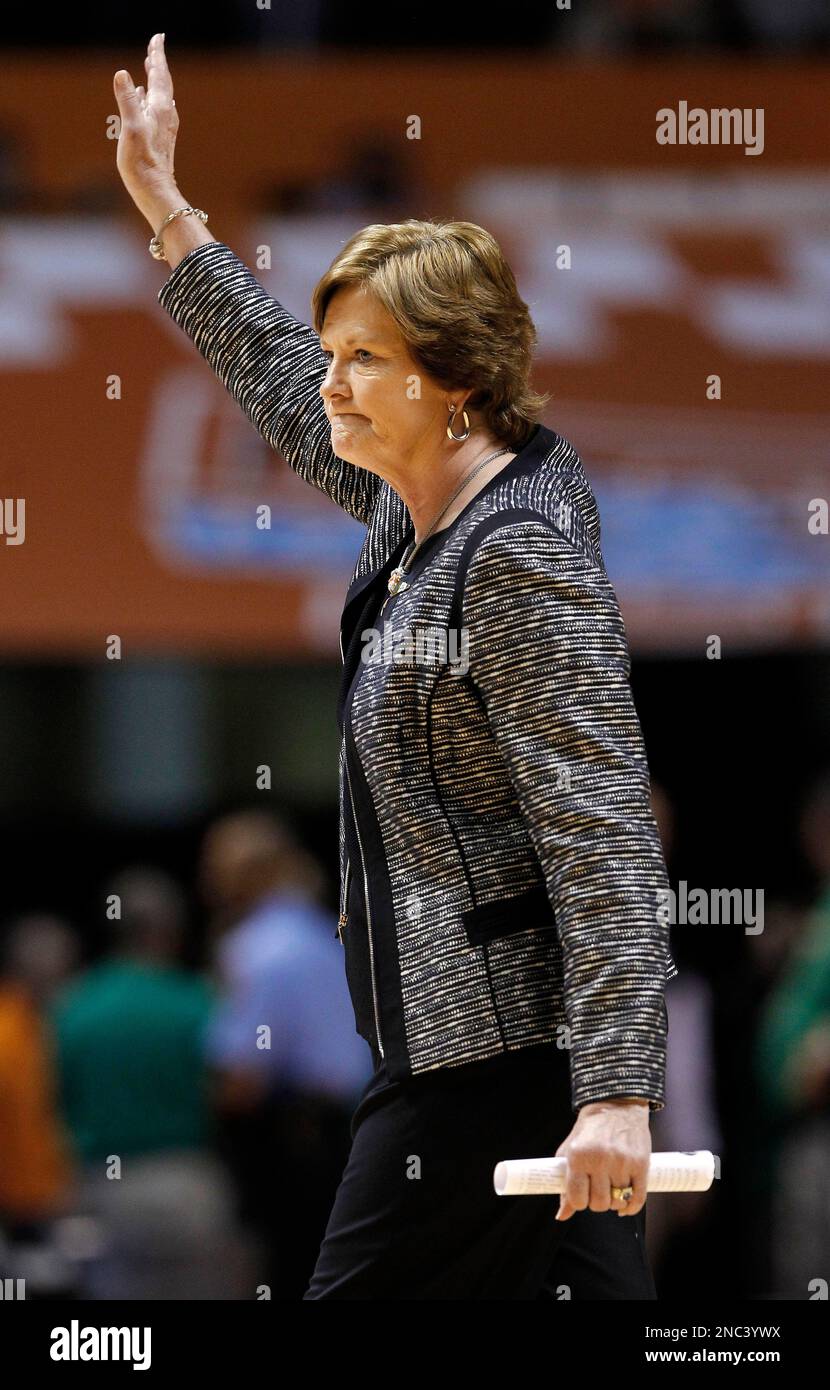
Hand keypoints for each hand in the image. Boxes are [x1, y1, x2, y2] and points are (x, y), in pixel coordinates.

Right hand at [113, 33, 180, 228]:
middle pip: (162, 82)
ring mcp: (164, 127)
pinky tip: (146, 101)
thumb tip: (123, 74)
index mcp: (160, 109)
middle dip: (157, 63)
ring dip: (155, 79)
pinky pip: (156, 110)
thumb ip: (127, 101)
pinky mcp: (160, 139)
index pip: (159, 74)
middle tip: (155, 46)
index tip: (157, 38)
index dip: (156, 55)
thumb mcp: (131, 129)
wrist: (155, 193)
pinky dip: (151, 97)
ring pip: (160, 95)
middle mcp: (166, 115)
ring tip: (151, 67)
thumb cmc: (142, 164)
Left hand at [554, 1098, 650, 1219]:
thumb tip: (561, 1216)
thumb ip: (564, 1182)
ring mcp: (622, 1162)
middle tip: (598, 1190)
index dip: (579, 1202)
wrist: (615, 1105)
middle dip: (597, 1202)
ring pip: (618, 1202)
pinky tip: (626, 1204)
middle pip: (599, 1203)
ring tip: (612, 1188)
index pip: (577, 1199)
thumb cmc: (589, 1130)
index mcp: (578, 1156)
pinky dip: (631, 1207)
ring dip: (614, 1201)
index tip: (582, 1196)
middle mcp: (600, 1160)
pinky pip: (637, 1198)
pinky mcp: (640, 1164)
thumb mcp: (570, 1150)